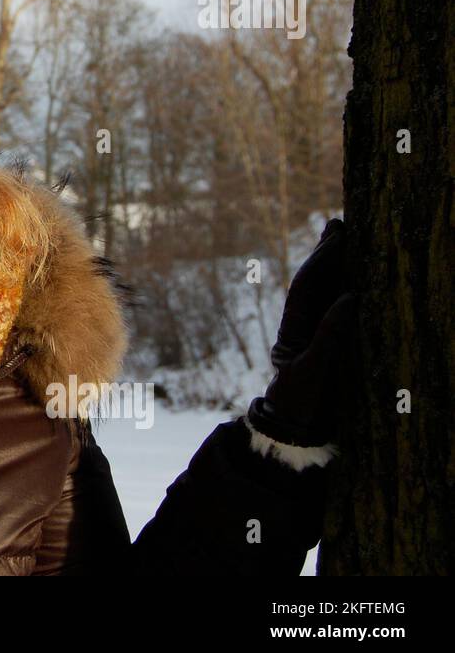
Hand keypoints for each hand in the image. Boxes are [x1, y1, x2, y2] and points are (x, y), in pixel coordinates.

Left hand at [246, 219, 357, 447]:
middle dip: (326, 255)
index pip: (309, 285)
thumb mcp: (313, 370)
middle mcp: (305, 324)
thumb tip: (349, 298)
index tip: (337, 234)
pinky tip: (356, 275)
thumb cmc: (301, 401)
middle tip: (338, 224)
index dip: (323, 259)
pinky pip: (339, 312)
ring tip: (342, 234)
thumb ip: (329, 336)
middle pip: (316, 283)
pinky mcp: (332, 344)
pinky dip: (346, 289)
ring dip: (335, 266)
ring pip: (327, 293)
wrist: (297, 428)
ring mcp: (318, 333)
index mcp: (296, 326)